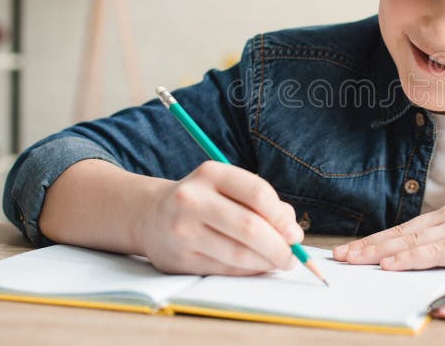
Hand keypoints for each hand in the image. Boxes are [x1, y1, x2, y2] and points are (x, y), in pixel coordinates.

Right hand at [138, 161, 303, 275]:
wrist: (150, 216)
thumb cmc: (204, 200)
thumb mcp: (228, 187)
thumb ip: (263, 203)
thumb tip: (292, 233)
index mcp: (211, 173)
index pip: (258, 194)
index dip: (282, 217)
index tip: (294, 233)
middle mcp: (192, 199)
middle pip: (250, 227)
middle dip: (279, 246)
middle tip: (292, 256)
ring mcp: (182, 230)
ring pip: (238, 253)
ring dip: (266, 262)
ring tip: (278, 262)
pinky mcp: (178, 259)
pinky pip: (224, 269)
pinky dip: (247, 271)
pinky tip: (255, 267)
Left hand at [332, 203, 444, 275]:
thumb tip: (424, 262)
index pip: (403, 231)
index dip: (374, 241)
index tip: (350, 250)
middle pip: (399, 234)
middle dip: (366, 247)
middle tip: (338, 256)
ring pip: (411, 241)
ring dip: (379, 252)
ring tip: (353, 261)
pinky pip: (436, 252)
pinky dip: (410, 258)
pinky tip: (392, 264)